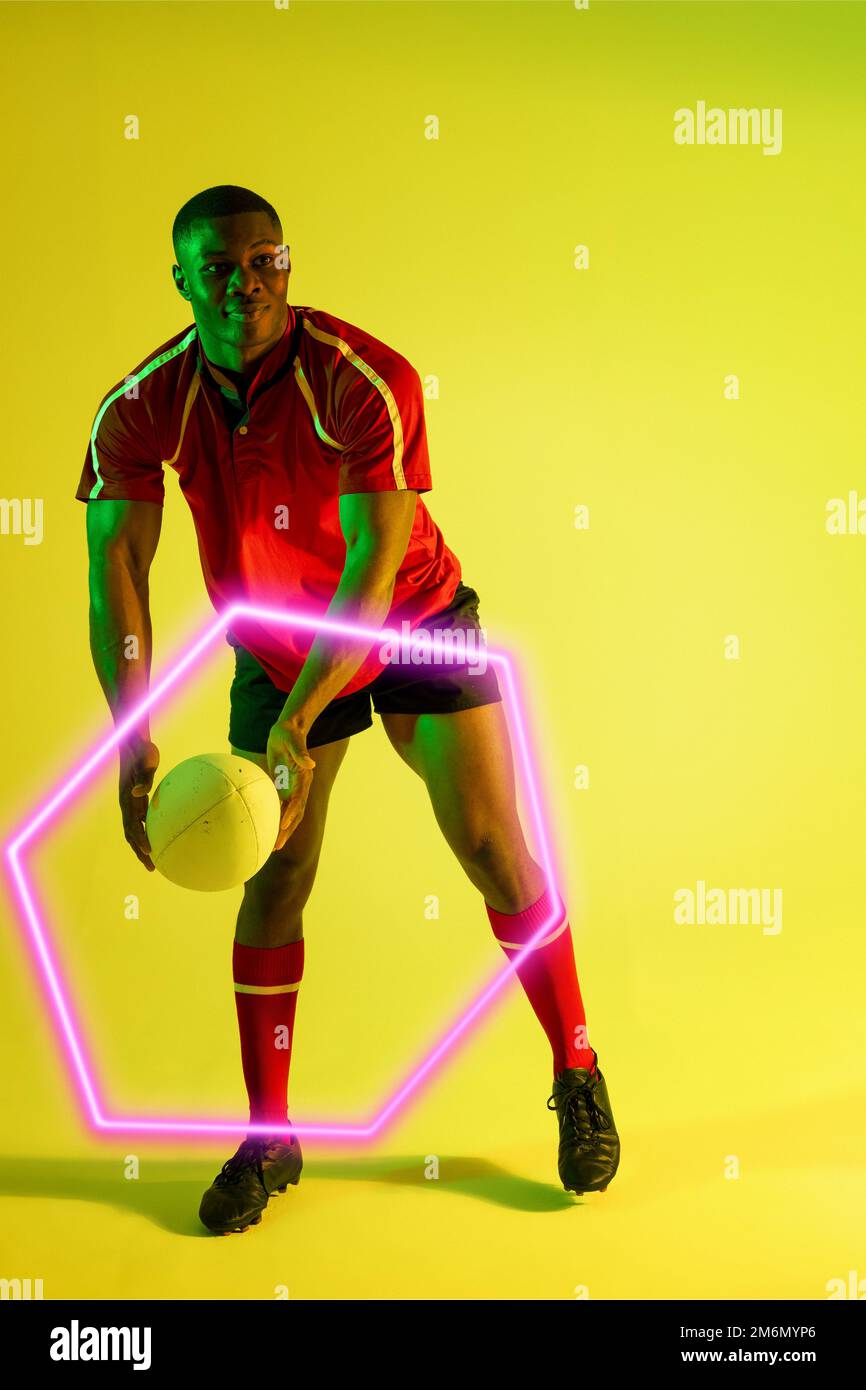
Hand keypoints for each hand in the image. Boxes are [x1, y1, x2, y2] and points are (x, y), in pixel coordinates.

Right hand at [118, 736, 159, 870]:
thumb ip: (144, 779)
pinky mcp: (137, 800)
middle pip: (132, 834)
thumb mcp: (146, 763)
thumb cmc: (143, 752)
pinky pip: (140, 821)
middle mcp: (127, 804)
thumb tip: (139, 793)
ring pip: (134, 830)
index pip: (133, 825)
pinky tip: (157, 840)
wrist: (135, 743)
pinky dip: (146, 833)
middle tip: (152, 868)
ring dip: (141, 847)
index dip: (140, 840)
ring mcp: (131, 803)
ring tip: (153, 861)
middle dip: (140, 852)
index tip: (149, 852)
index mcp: (128, 799)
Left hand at [267, 721, 315, 849]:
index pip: (298, 800)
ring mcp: (292, 789)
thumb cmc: (288, 734)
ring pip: (289, 815)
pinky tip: (268, 830)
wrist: (288, 731)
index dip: (291, 813)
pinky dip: (276, 820)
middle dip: (286, 831)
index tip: (283, 825)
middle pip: (295, 814)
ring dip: (282, 831)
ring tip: (273, 846)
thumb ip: (301, 752)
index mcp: (303, 777)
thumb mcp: (292, 740)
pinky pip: (281, 808)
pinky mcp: (284, 788)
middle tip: (276, 846)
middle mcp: (300, 787)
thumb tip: (311, 764)